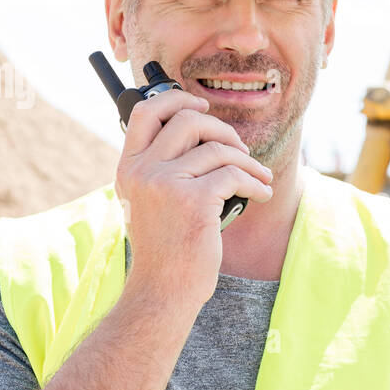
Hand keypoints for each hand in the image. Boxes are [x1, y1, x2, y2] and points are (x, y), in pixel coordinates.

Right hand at [114, 88, 273, 306]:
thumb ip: (162, 168)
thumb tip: (202, 134)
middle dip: (224, 131)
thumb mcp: (149, 201)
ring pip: (219, 150)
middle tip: (241, 150)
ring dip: (248, 162)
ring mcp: (166, 184)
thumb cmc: (165, 248)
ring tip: (260, 177)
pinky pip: (234, 175)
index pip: (146, 113)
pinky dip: (255, 183)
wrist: (163, 289)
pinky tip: (261, 194)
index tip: (201, 104)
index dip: (177, 100)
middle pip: (189, 121)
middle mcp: (142, 171)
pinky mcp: (194, 201)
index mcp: (128, 168)